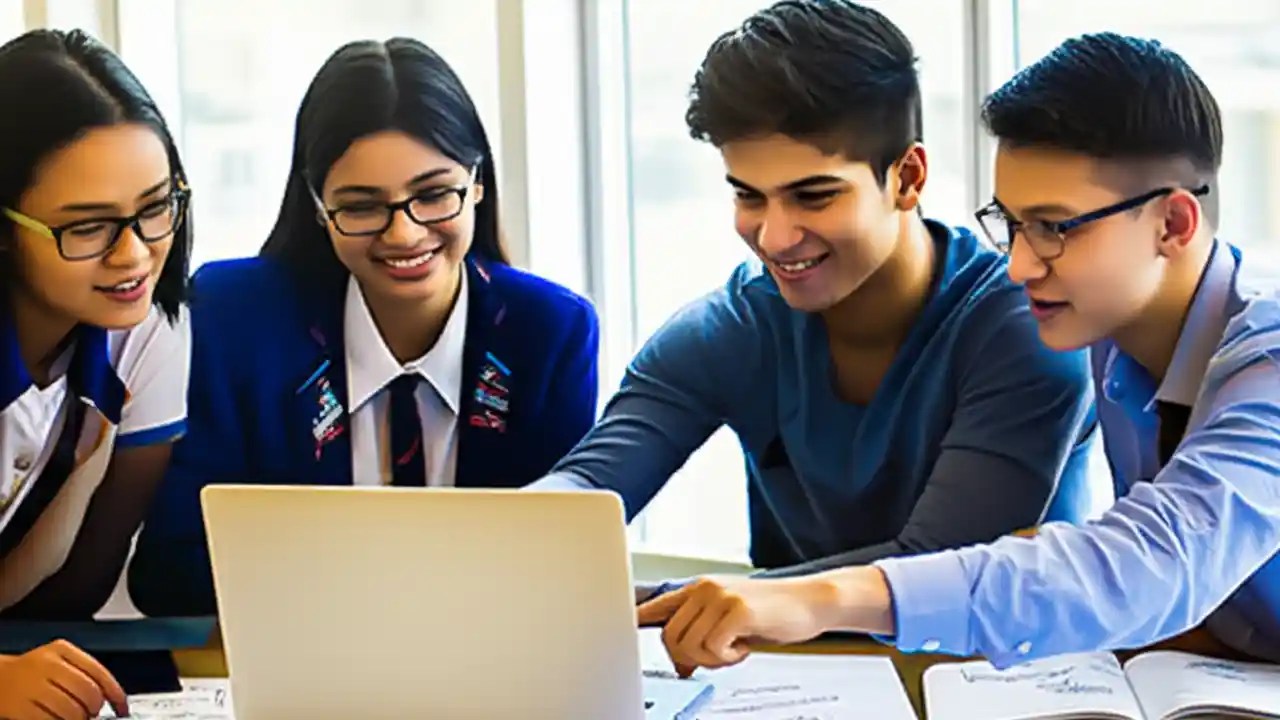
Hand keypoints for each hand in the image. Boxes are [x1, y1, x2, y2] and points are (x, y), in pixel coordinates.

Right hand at [0, 640, 127, 719]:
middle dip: (95, 709)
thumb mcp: (59, 661)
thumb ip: (84, 673)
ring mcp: (32, 686)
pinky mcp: (19, 707)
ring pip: (71, 710)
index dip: (115, 694)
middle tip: (91, 714)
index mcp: (62, 650)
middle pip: (87, 693)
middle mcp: (47, 665)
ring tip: (75, 718)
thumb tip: (110, 697)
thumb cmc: (33, 671)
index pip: (99, 672)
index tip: (122, 708)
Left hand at [635, 575, 838, 675]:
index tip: (620, 636)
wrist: (810, 602)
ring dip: (712, 659)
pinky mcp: (737, 610)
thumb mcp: (729, 620)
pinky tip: (743, 647)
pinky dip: (728, 657)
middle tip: (717, 656)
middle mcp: (704, 588)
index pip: (655, 607)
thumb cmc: (771, 612)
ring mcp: (720, 597)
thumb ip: (701, 634)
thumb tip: (680, 665)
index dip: (634, 624)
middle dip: (689, 657)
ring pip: (689, 645)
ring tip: (734, 648)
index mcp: (698, 589)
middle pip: (669, 636)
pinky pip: (713, 647)